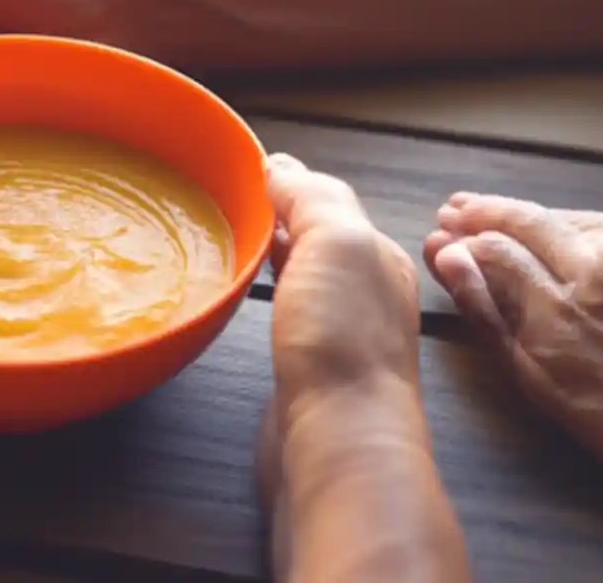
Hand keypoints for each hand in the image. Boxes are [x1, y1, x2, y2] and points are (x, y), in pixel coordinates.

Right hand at [259, 154, 466, 581]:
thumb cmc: (343, 338)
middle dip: (277, 213)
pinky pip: (284, 312)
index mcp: (376, 254)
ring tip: (226, 236)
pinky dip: (263, 290)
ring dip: (268, 251)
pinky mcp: (306, 368)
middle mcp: (364, 290)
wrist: (339, 437)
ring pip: (299, 274)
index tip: (240, 168)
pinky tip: (239, 293)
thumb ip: (312, 198)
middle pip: (315, 237)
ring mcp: (336, 332)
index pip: (327, 200)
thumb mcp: (337, 242)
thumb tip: (280, 166)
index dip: (287, 180)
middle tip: (225, 198)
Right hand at [426, 193, 602, 526]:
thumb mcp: (542, 384)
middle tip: (454, 210)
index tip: (440, 241)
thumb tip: (450, 260)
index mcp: (558, 304)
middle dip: (484, 212)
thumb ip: (490, 316)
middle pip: (526, 218)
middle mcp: (599, 263)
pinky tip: (561, 231)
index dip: (459, 241)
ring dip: (529, 215)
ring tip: (498, 216)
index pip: (492, 247)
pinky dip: (575, 224)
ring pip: (569, 216)